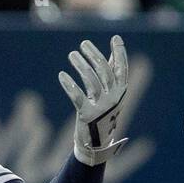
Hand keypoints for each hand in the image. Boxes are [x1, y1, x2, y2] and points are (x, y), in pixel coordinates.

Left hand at [59, 36, 128, 165]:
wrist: (95, 144)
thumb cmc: (102, 114)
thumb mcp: (111, 93)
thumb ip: (112, 72)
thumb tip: (115, 47)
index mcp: (121, 92)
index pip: (122, 69)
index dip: (120, 53)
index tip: (115, 38)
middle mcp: (113, 98)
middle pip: (104, 71)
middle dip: (94, 55)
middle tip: (83, 44)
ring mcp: (101, 107)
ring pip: (90, 80)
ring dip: (80, 65)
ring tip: (72, 55)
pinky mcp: (87, 115)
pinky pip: (77, 97)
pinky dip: (69, 85)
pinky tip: (62, 75)